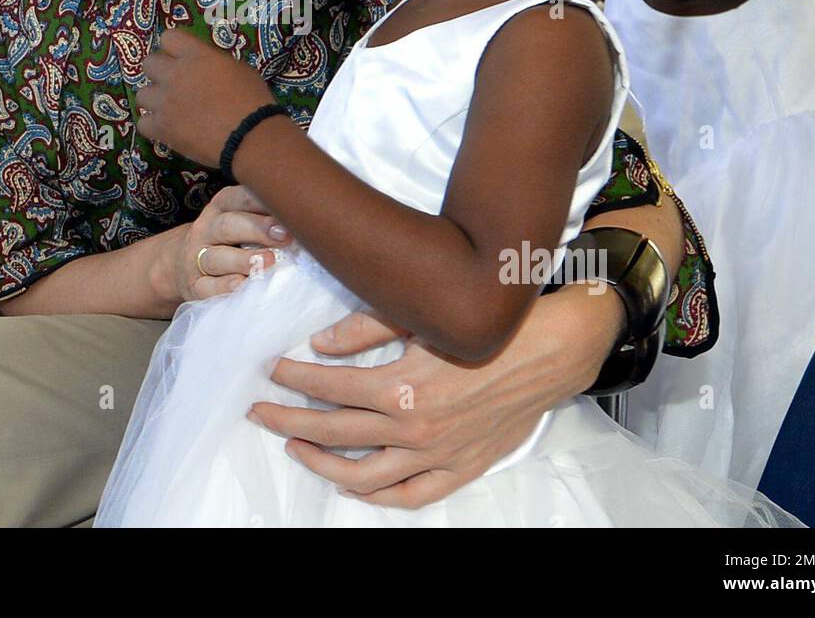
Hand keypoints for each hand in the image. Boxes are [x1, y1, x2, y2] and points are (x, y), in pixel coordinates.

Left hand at [135, 28, 275, 166]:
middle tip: (174, 85)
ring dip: (154, 100)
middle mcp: (174, 74)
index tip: (182, 59)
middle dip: (159, 72)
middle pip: (149, 63)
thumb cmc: (252, 100)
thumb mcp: (239, 69)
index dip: (174, 48)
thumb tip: (206, 65)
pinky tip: (167, 129)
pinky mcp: (161, 128)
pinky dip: (153, 126)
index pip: (169, 37)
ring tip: (170, 110)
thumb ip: (216, 62)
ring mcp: (164, 102)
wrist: (250, 136)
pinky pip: (142, 123)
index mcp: (196, 55)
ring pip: (141, 94)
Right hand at [155, 185, 291, 303]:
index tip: (289, 210)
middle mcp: (206, 229)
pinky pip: (207, 287)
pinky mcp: (195, 286)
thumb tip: (307, 222)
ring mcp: (196, 259)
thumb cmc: (230, 240)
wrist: (184, 265)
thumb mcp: (243, 219)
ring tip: (268, 262)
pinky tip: (242, 285)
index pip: (239, 198)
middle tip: (284, 236)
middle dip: (257, 229)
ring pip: (216, 257)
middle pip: (228, 226)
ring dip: (243, 260)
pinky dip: (224, 287)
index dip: (263, 203)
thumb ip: (269, 216)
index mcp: (222, 207)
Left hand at [247, 284, 616, 507]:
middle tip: (260, 411)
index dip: (294, 379)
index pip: (330, 388)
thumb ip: (366, 329)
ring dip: (322, 462)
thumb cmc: (488, 325)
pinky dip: (376, 497)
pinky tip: (353, 485)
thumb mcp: (423, 317)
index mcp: (403, 387)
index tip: (271, 370)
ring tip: (295, 445)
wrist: (553, 349)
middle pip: (335, 432)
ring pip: (364, 475)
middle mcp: (415, 428)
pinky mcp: (460, 468)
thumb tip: (319, 344)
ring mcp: (438, 454)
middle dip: (289, 421)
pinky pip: (409, 496)